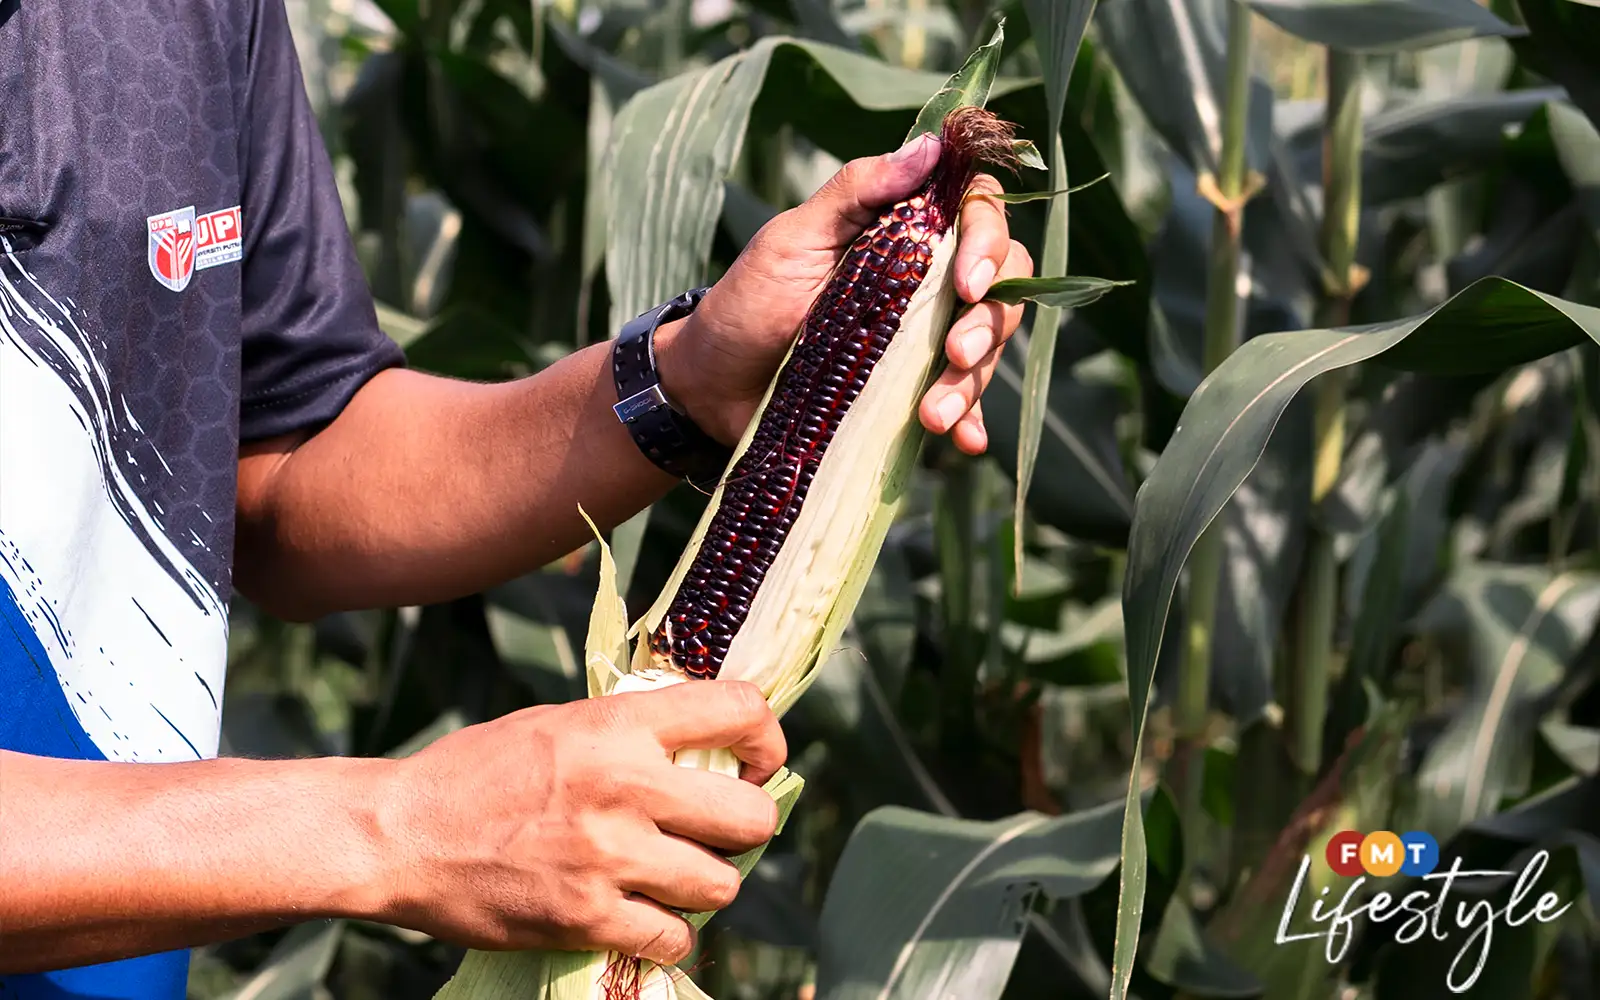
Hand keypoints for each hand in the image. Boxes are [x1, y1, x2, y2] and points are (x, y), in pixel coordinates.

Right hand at [375, 681, 785, 964]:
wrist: (400, 834)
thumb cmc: (477, 772)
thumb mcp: (558, 720)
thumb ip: (630, 728)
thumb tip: (705, 740)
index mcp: (618, 724)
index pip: (739, 712)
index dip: (768, 739)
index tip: (759, 762)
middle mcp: (624, 785)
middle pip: (752, 817)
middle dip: (749, 825)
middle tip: (721, 829)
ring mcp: (608, 856)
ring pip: (722, 883)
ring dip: (708, 883)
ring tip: (677, 874)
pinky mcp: (587, 917)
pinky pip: (674, 935)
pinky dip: (668, 931)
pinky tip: (646, 915)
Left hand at [659, 131, 1034, 455]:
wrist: (712, 386)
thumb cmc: (747, 302)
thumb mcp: (793, 239)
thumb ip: (857, 191)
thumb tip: (930, 145)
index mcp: (903, 234)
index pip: (976, 216)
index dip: (988, 241)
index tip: (967, 281)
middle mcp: (924, 284)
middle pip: (999, 287)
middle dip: (988, 323)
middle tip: (954, 353)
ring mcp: (921, 342)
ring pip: (985, 350)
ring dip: (971, 383)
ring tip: (932, 415)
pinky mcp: (910, 393)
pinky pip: (961, 407)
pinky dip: (970, 422)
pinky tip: (966, 441)